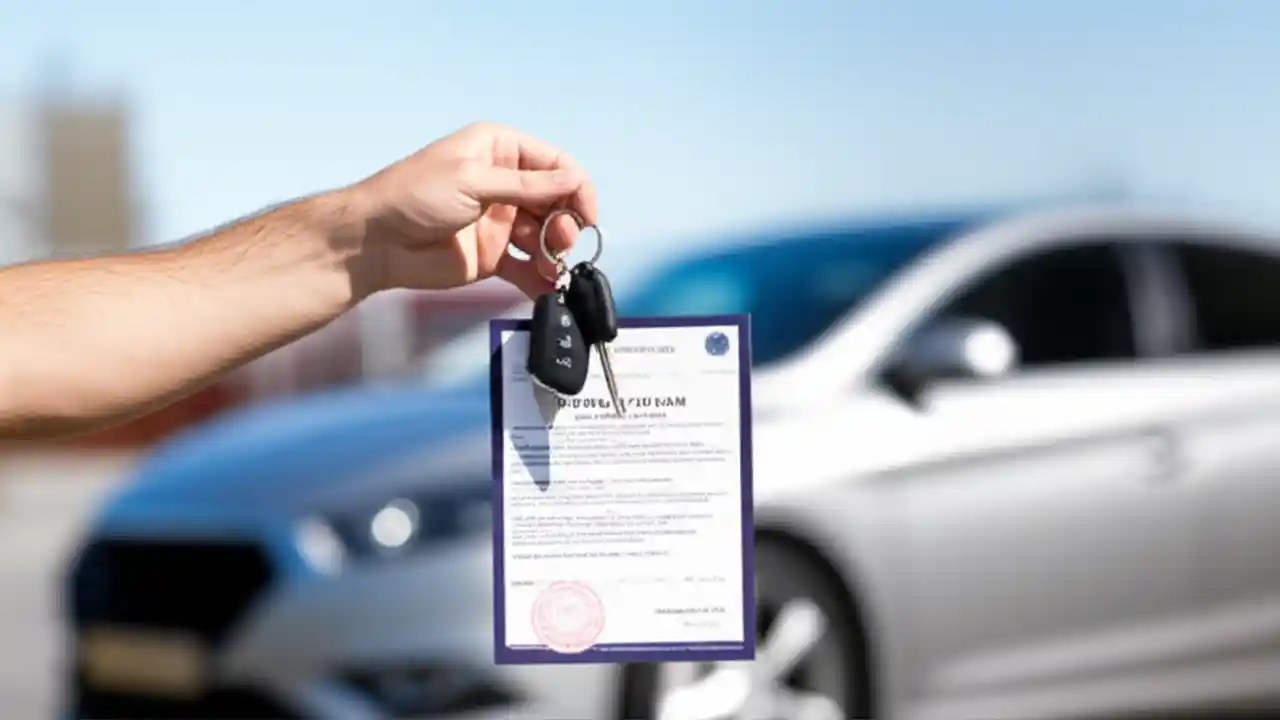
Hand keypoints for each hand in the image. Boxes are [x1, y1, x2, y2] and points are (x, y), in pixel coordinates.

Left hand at [350, 122, 597, 297]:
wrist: (375, 242)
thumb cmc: (415, 196)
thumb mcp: (473, 180)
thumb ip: (527, 185)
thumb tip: (574, 181)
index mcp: (500, 151)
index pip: (555, 164)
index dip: (576, 186)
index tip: (586, 213)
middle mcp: (505, 184)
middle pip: (556, 202)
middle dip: (565, 223)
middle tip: (561, 242)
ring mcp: (501, 222)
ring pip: (546, 236)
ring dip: (556, 252)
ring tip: (552, 267)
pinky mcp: (493, 257)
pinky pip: (528, 267)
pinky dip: (541, 278)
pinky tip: (549, 288)